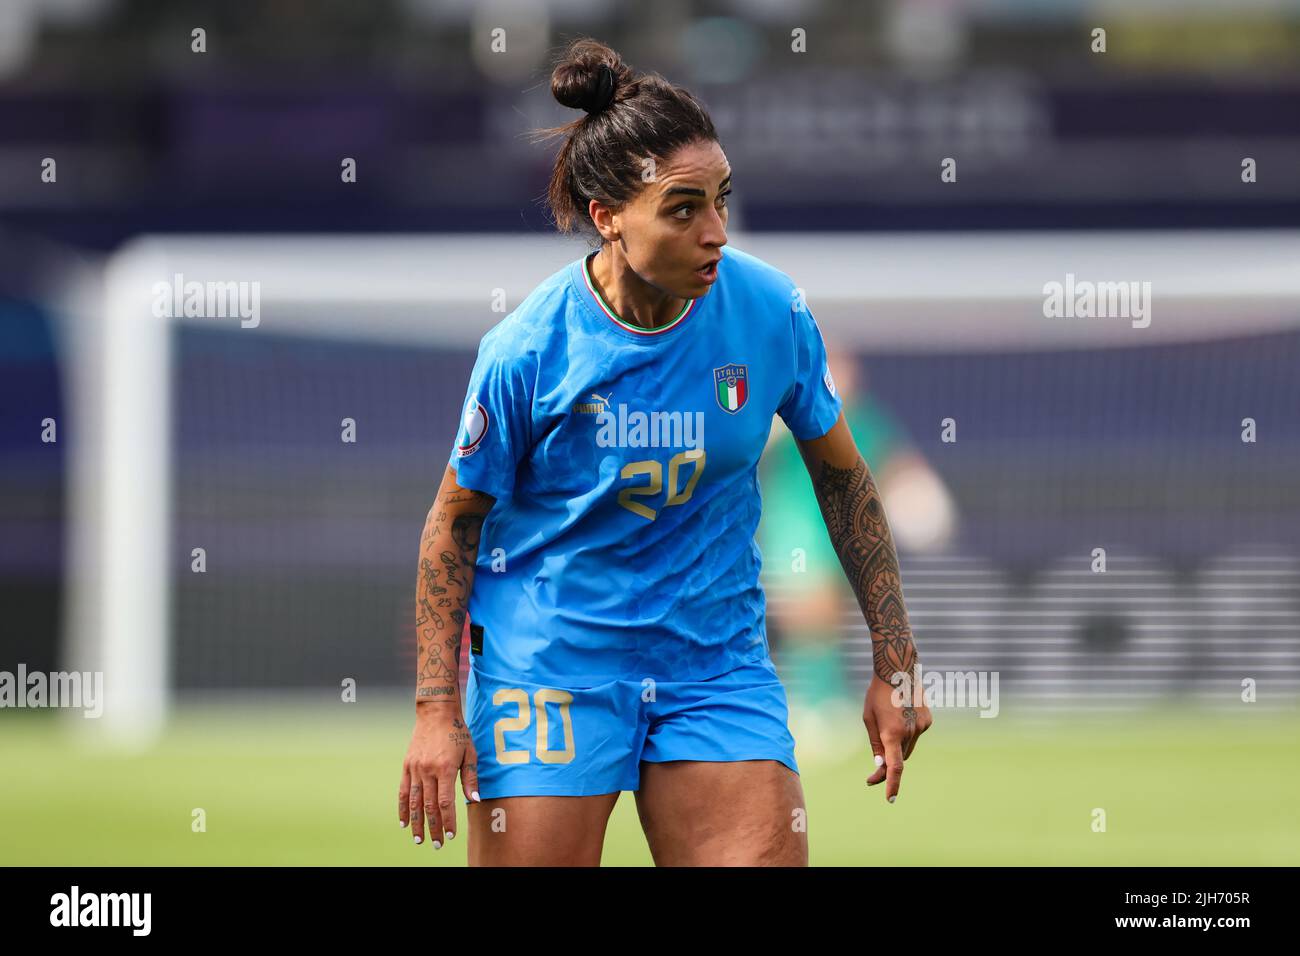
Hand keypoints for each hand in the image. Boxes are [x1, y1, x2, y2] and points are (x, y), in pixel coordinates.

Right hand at [398, 705, 479, 846]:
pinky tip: (404, 823)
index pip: (445, 802)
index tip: (450, 836)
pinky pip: (402, 791)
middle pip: (429, 806)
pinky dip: (402, 808)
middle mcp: (428, 770)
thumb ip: (470, 778)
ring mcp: (415, 768)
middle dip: (433, 828)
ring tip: (418, 840)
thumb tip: (474, 801)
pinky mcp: (406, 766)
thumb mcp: (469, 753)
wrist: (436, 713)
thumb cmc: (457, 733)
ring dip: (416, 823)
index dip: (448, 821)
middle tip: (436, 845)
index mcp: (445, 768)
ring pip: (413, 802)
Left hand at [864, 672, 931, 802]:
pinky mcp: (927, 720)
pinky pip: (915, 735)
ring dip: (898, 747)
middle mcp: (909, 732)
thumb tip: (882, 766)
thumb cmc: (878, 694)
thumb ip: (876, 744)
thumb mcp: (869, 719)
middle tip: (873, 775)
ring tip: (888, 725)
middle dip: (888, 767)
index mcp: (891, 732)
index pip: (895, 766)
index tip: (890, 798)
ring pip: (908, 748)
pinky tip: (901, 715)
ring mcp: (921, 726)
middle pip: (900, 758)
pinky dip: (907, 734)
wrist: (899, 670)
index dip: (892, 783)